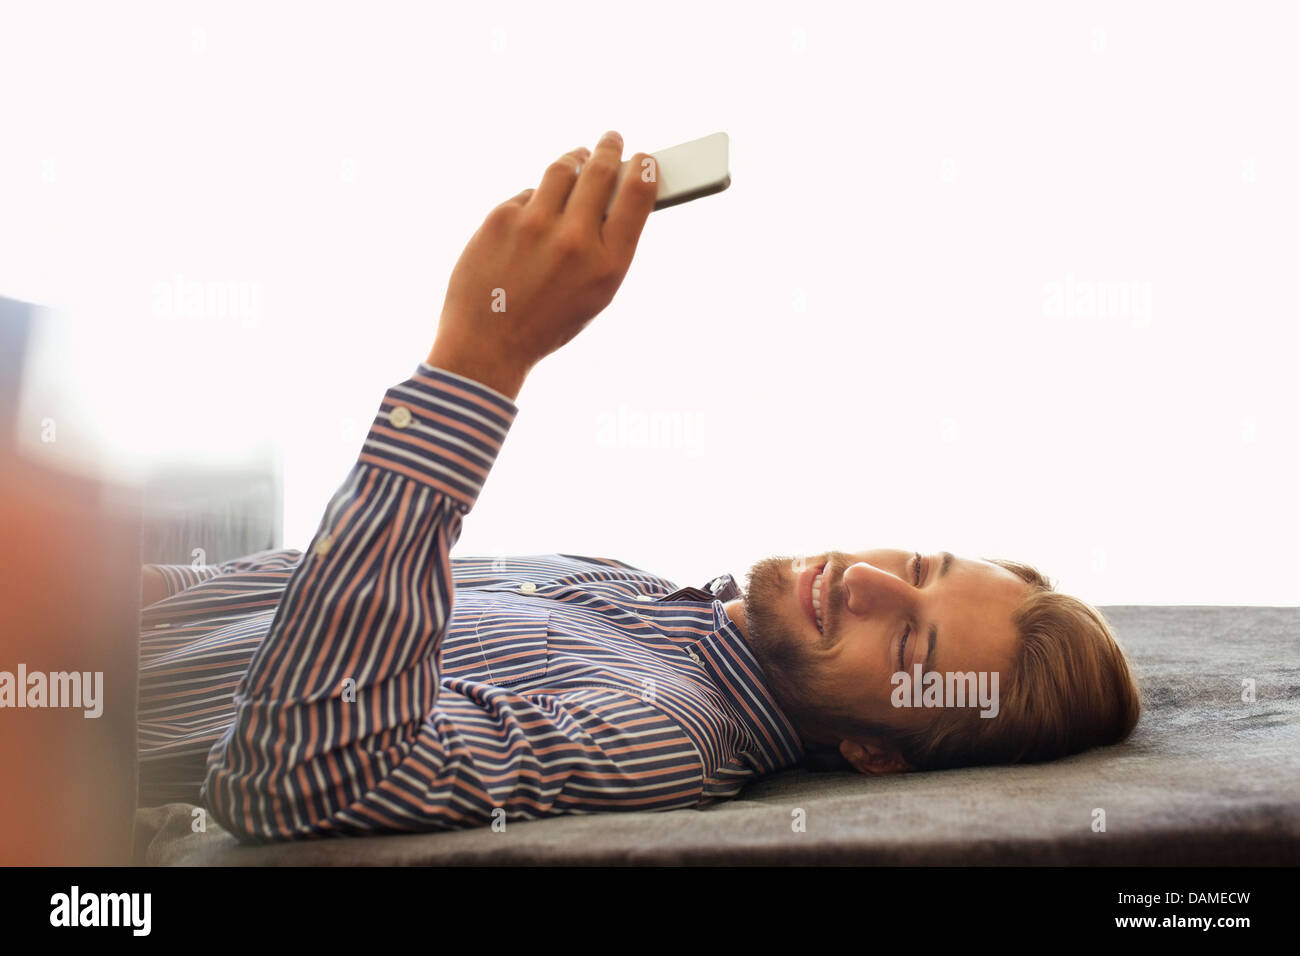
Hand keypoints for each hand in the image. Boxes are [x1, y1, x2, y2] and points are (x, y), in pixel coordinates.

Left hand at [427, 130, 657, 399]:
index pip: (638, 195)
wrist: (487, 344)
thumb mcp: (594, 294)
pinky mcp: (501, 218)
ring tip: (579, 158)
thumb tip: (616, 195)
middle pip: (601, 171)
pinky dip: (535, 200)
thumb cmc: (547, 323)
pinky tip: (537, 212)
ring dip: (574, 159)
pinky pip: (527, 195)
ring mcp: (534, 224)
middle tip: (613, 139)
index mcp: (607, 263)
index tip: (644, 159)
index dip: (645, 169)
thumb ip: (607, 247)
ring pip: (562, 169)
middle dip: (610, 148)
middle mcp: (574, 238)